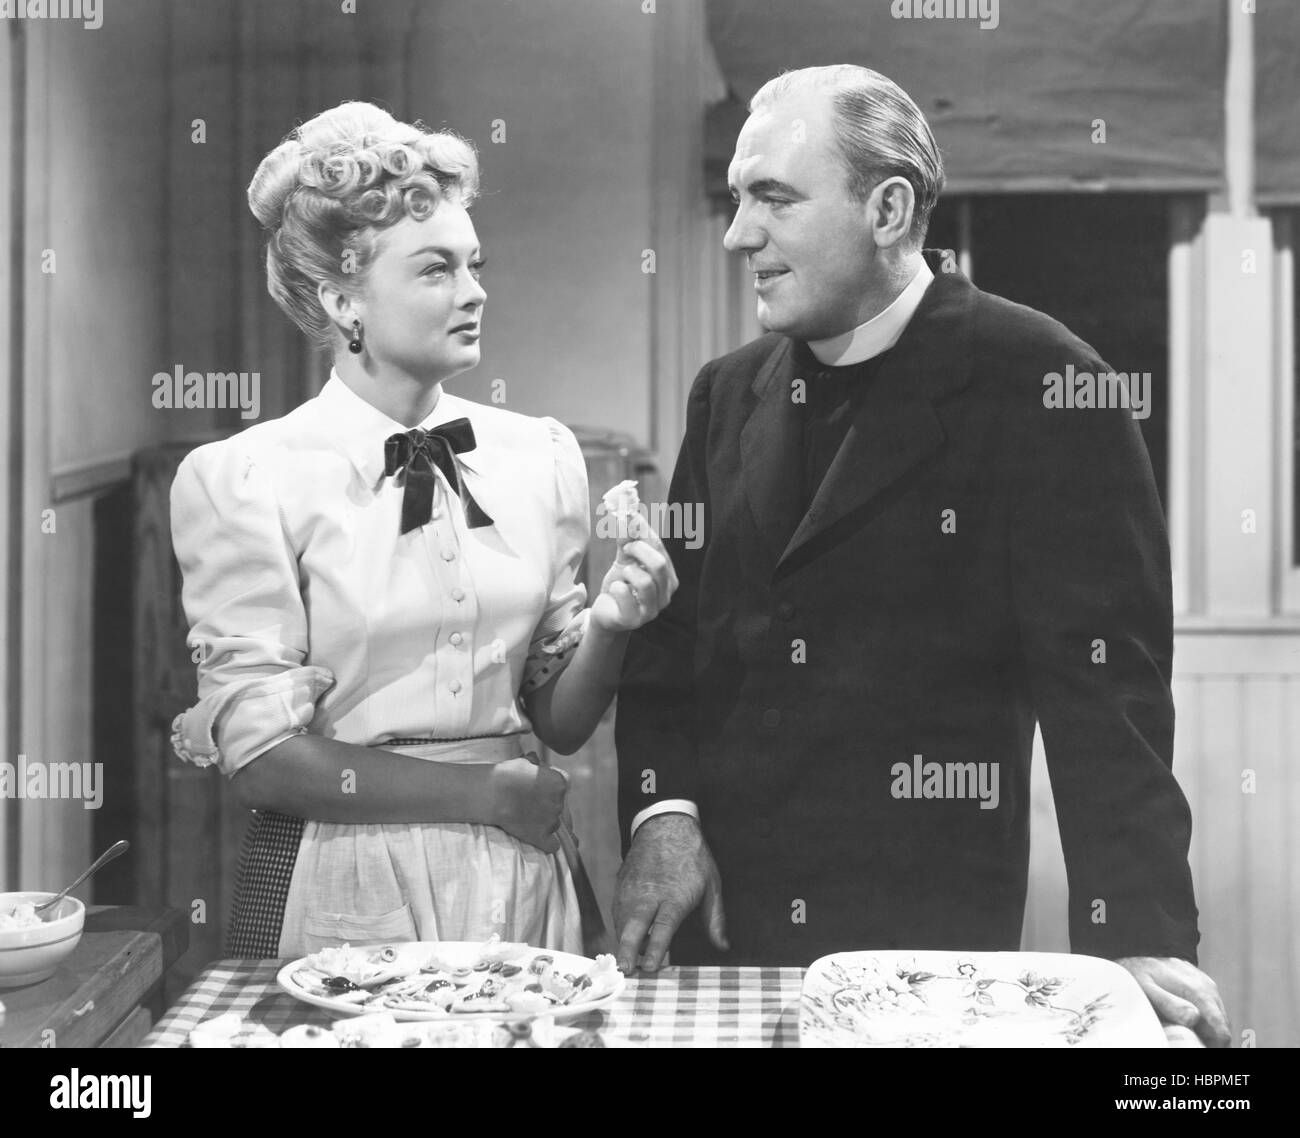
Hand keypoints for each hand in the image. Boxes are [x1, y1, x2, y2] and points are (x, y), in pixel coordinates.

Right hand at [488, 753, 567, 853]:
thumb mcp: (523, 762)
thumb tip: (534, 759)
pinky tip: (540, 839)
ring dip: (544, 822)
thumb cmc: (506, 774)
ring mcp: (551, 821)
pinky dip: (548, 843)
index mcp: (560, 782)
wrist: (492, 793)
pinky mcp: (541, 836)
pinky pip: (552, 845)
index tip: (539, 788)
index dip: (551, 786)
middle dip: (546, 804)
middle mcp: (560, 802)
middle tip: (529, 803)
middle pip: (558, 805)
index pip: (562, 785)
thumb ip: (533, 763)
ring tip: (526, 817)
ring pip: (554, 824)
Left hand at [591, 516, 678, 633]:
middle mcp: (665, 595)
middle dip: (638, 550)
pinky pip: (626, 596)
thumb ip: (627, 540)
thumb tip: (629, 514)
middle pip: (658, 564)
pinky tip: (616, 590)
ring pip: (645, 582)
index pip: (660, 549)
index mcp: (668, 577)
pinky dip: (617, 588)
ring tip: (623, 575)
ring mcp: (652, 610)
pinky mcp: (634, 620)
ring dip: (629, 572)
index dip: (643, 532)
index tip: (628, 519)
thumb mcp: (624, 560)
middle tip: (625, 549)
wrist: (606, 612)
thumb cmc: (620, 585)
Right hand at [614, 813, 726, 972]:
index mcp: (674, 895)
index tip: (650, 967)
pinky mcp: (621, 885)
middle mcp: (649, 894)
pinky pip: (617, 911)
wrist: (665, 824)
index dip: (656, 948)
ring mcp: (632, 889)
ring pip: (622, 920)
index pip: (663, 927)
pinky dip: (620, 927)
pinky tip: (626, 938)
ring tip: (626, 962)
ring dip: (623, 942)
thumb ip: (715, 918)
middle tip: (624, 970)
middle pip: (635, 925)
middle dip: (628, 949)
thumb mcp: (712, 884)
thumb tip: (723, 945)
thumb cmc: (692, 856)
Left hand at [1116, 956, 1230, 1046]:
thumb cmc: (1139, 971)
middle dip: (1209, 1039)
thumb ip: (1169, 1004)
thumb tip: (1194, 1019)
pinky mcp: (1203, 984)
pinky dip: (1204, 1018)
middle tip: (1185, 1040)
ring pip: (1218, 1018)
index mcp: (1198, 993)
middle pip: (1222, 1028)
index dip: (1211, 1046)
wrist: (1139, 946)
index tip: (1192, 1046)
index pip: (1221, 1033)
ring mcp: (1207, 985)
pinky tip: (1185, 1019)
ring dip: (1207, 1028)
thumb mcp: (1147, 989)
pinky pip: (1211, 1008)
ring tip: (1183, 1030)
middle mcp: (1208, 989)